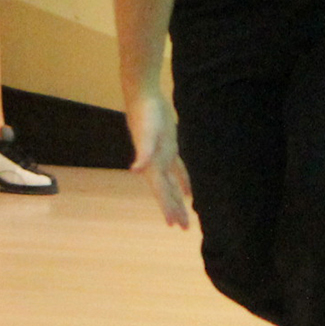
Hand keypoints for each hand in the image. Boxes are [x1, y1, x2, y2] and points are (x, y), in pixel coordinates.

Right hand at [125, 90, 190, 227]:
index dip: (167, 208)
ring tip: (185, 217)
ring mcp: (162, 157)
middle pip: (166, 193)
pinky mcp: (169, 147)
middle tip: (183, 228)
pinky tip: (189, 193)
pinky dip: (183, 182)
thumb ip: (143, 152)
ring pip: (171, 185)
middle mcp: (156, 165)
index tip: (172, 225)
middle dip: (174, 210)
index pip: (161, 192)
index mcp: (151, 166)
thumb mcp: (146, 134)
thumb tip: (135, 170)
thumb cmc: (145, 114)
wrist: (143, 97)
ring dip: (177, 200)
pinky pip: (177, 170)